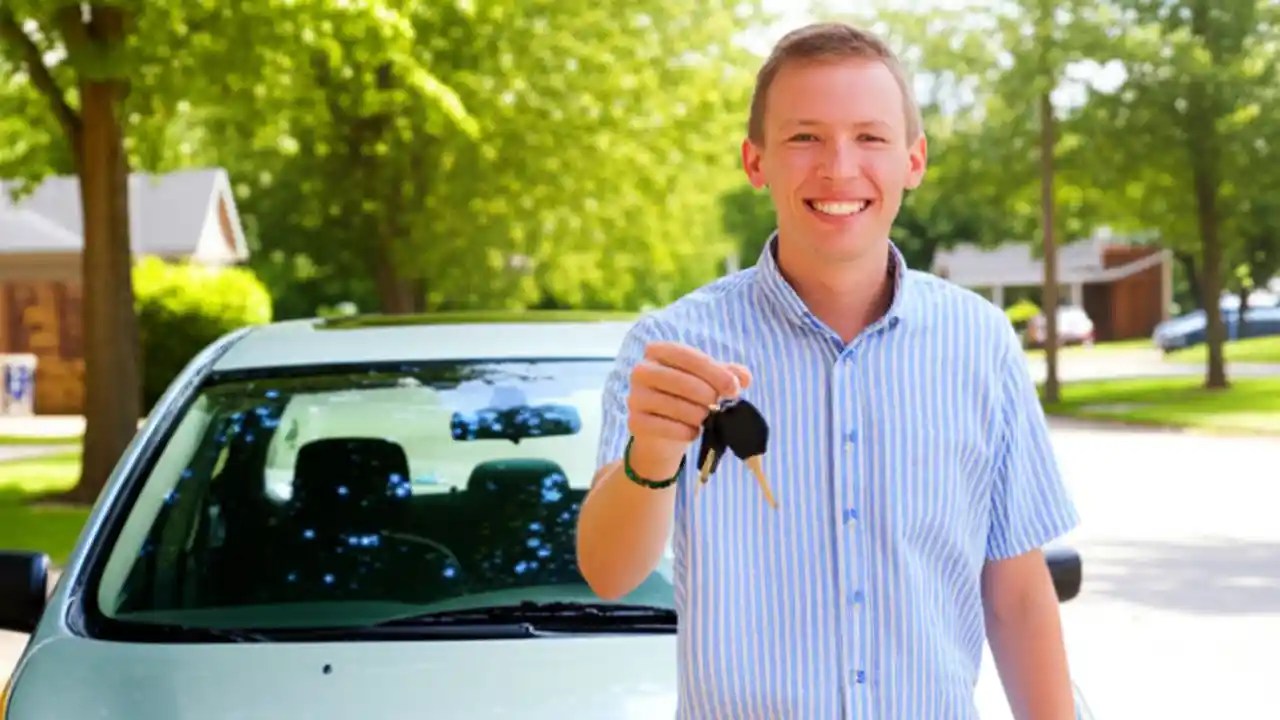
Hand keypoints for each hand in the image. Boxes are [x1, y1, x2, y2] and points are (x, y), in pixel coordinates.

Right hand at [626, 342, 751, 451]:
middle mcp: (642, 370)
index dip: (713, 372)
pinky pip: (660, 426)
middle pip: (678, 380)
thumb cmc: (690, 398)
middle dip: (706, 395)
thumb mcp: (711, 381)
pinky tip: (693, 432)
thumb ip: (729, 374)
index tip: (734, 388)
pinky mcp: (634, 422)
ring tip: (707, 419)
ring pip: (670, 404)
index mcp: (659, 351)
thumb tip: (744, 377)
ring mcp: (635, 396)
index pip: (686, 356)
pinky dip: (682, 431)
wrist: (666, 432)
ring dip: (696, 415)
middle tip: (719, 407)